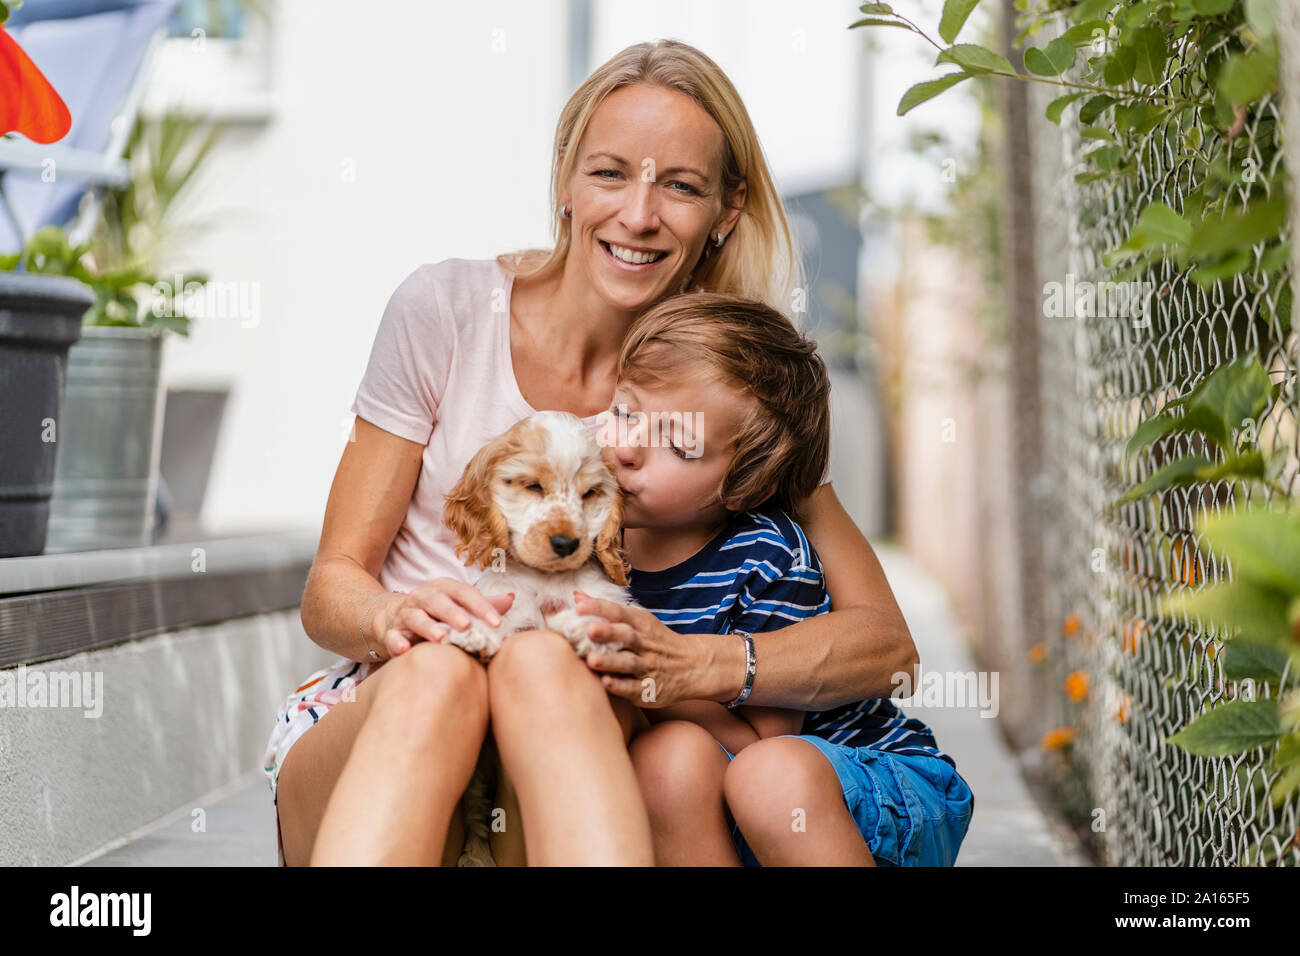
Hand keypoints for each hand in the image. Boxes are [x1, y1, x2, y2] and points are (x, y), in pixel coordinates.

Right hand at [379, 578, 514, 658]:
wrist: (390, 618)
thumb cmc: (434, 614)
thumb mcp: (457, 606)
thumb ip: (482, 605)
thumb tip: (512, 598)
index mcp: (443, 589)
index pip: (464, 592)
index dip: (480, 606)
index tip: (497, 623)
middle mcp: (423, 597)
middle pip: (438, 601)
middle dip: (453, 613)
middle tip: (467, 626)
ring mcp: (404, 614)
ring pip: (415, 617)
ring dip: (428, 627)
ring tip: (441, 639)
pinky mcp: (390, 632)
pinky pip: (392, 636)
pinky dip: (397, 642)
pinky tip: (404, 650)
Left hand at [573, 589, 720, 707]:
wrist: (693, 666)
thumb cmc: (655, 641)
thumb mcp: (637, 621)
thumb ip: (606, 610)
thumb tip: (576, 595)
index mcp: (641, 624)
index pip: (619, 612)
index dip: (600, 608)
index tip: (579, 605)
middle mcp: (644, 644)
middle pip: (626, 636)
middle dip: (607, 632)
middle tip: (588, 629)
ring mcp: (647, 667)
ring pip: (628, 663)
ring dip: (610, 662)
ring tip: (591, 660)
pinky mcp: (648, 689)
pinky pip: (634, 687)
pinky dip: (620, 686)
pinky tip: (606, 683)